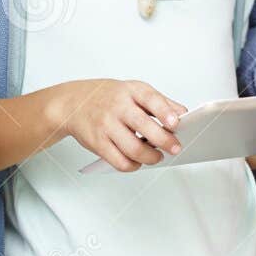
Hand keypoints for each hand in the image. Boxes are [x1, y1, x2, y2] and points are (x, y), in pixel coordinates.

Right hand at [52, 79, 188, 172]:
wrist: (72, 103)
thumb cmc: (107, 97)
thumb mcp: (133, 90)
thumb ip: (158, 101)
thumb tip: (182, 114)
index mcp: (130, 90)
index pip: (151, 99)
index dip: (165, 112)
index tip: (176, 124)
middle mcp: (117, 106)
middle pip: (144, 126)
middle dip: (164, 141)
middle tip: (175, 148)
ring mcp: (106, 125)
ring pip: (134, 149)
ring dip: (151, 157)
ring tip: (157, 157)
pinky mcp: (97, 143)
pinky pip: (120, 161)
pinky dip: (134, 166)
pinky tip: (138, 161)